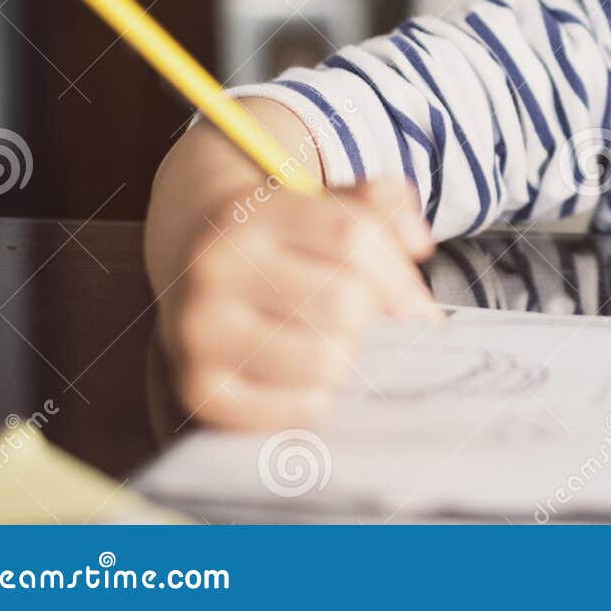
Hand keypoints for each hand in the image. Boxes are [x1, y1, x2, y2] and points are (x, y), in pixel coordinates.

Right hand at [162, 176, 436, 429]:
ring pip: (326, 358)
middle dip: (370, 312)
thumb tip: (418, 246)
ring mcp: (199, 333)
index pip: (352, 235)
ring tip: (329, 340)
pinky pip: (301, 407)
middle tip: (358, 316)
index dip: (398, 270)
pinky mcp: (198, 391)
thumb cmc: (284, 242)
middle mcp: (215, 270)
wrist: (191, 274)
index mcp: (251, 215)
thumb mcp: (328, 203)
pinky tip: (306, 375)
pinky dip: (322, 396)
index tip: (412, 297)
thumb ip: (386, 205)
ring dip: (347, 354)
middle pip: (345, 301)